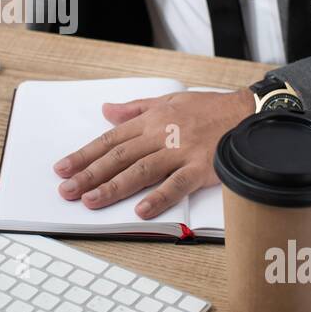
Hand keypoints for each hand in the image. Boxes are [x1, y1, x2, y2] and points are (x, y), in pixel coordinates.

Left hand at [53, 92, 254, 219]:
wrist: (246, 112)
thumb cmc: (208, 109)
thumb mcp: (168, 100)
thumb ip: (135, 109)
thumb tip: (106, 110)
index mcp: (150, 120)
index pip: (110, 139)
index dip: (85, 154)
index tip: (63, 168)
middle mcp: (160, 135)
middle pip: (118, 156)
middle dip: (89, 174)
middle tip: (67, 190)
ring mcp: (180, 152)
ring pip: (140, 170)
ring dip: (114, 187)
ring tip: (91, 201)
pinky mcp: (201, 167)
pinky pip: (176, 185)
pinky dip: (158, 198)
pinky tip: (141, 211)